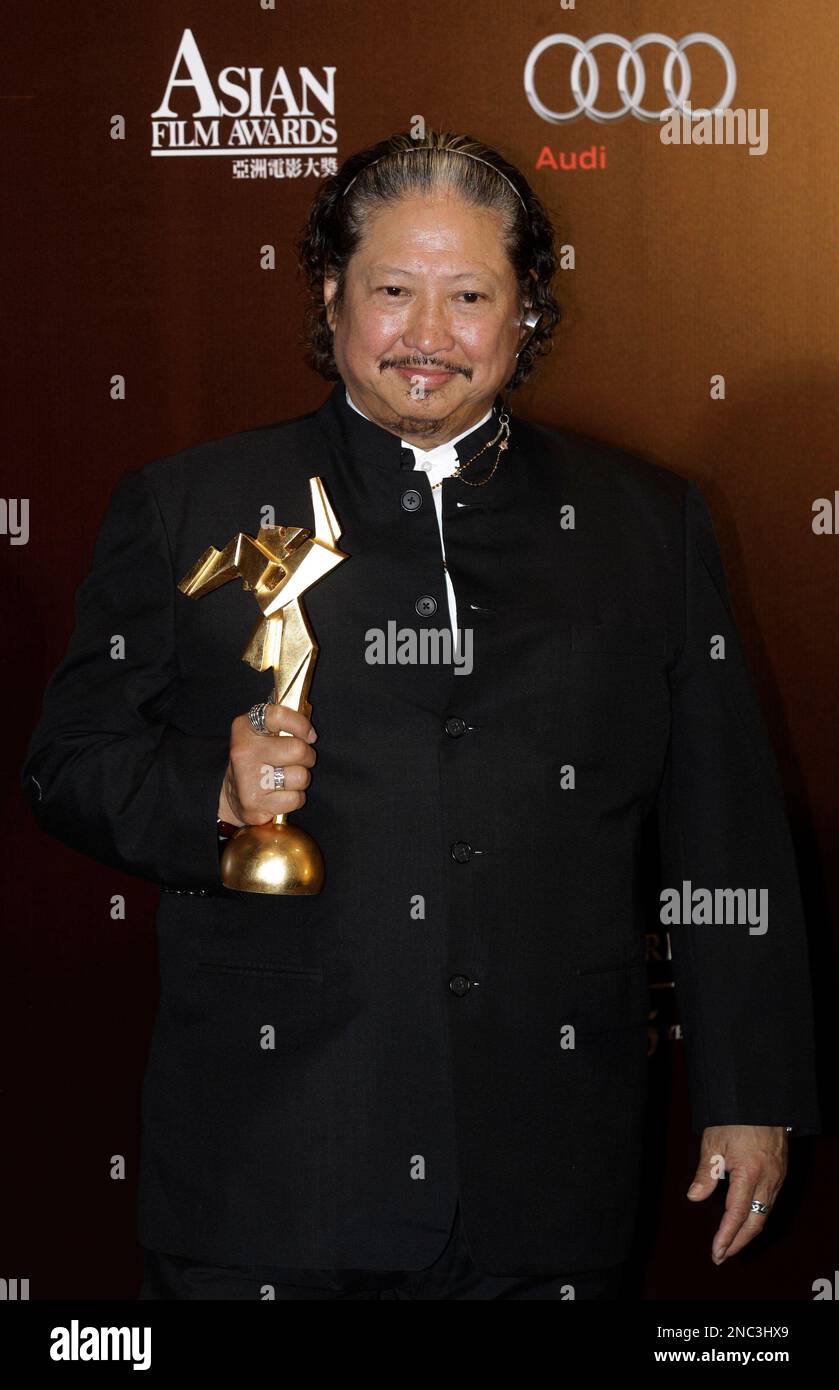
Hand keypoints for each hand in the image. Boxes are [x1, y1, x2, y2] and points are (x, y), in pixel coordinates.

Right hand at [218, 703, 316, 826]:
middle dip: (307, 757)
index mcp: (245, 728)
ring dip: (300, 780)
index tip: (309, 735)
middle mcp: (244, 751)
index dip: (301, 725)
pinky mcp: (254, 803)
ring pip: (301, 776)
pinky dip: (294, 799)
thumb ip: (284, 724)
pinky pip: (295, 799)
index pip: (279, 715)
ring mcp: (248, 779)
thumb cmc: (257, 760)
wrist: (232, 795)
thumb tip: (311, 733)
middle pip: (299, 749)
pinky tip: (281, 795)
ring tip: (286, 779)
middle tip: (298, 761)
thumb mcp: (262, 734)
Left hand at [687, 1125, 787, 1263]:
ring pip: (764, 1213)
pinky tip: (746, 1219)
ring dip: (748, 1231)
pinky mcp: (780, 1172)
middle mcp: (768, 1180)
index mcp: (749, 1173)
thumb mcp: (714, 1142)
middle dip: (738, 1242)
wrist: (762, 1100)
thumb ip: (705, 1172)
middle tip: (721, 1255)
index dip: (726, 1236)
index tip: (716, 1252)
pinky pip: (769, 1201)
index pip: (737, 1213)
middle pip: (755, 1221)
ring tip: (731, 1244)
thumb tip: (694, 1197)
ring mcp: (777, 1177)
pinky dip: (757, 1215)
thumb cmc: (735, 1117)